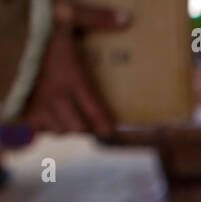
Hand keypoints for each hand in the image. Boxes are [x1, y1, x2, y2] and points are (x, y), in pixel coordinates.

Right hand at [23, 1, 130, 136]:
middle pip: (77, 128)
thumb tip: (125, 19)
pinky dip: (44, 125)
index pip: (95, 113)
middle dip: (87, 127)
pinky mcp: (17, 102)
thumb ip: (95, 18)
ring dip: (66, 127)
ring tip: (70, 117)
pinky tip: (48, 114)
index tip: (110, 127)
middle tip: (91, 121)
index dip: (106, 125)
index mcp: (70, 76)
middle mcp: (54, 94)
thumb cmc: (31, 21)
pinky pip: (35, 126)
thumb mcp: (65, 14)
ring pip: (56, 130)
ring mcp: (34, 101)